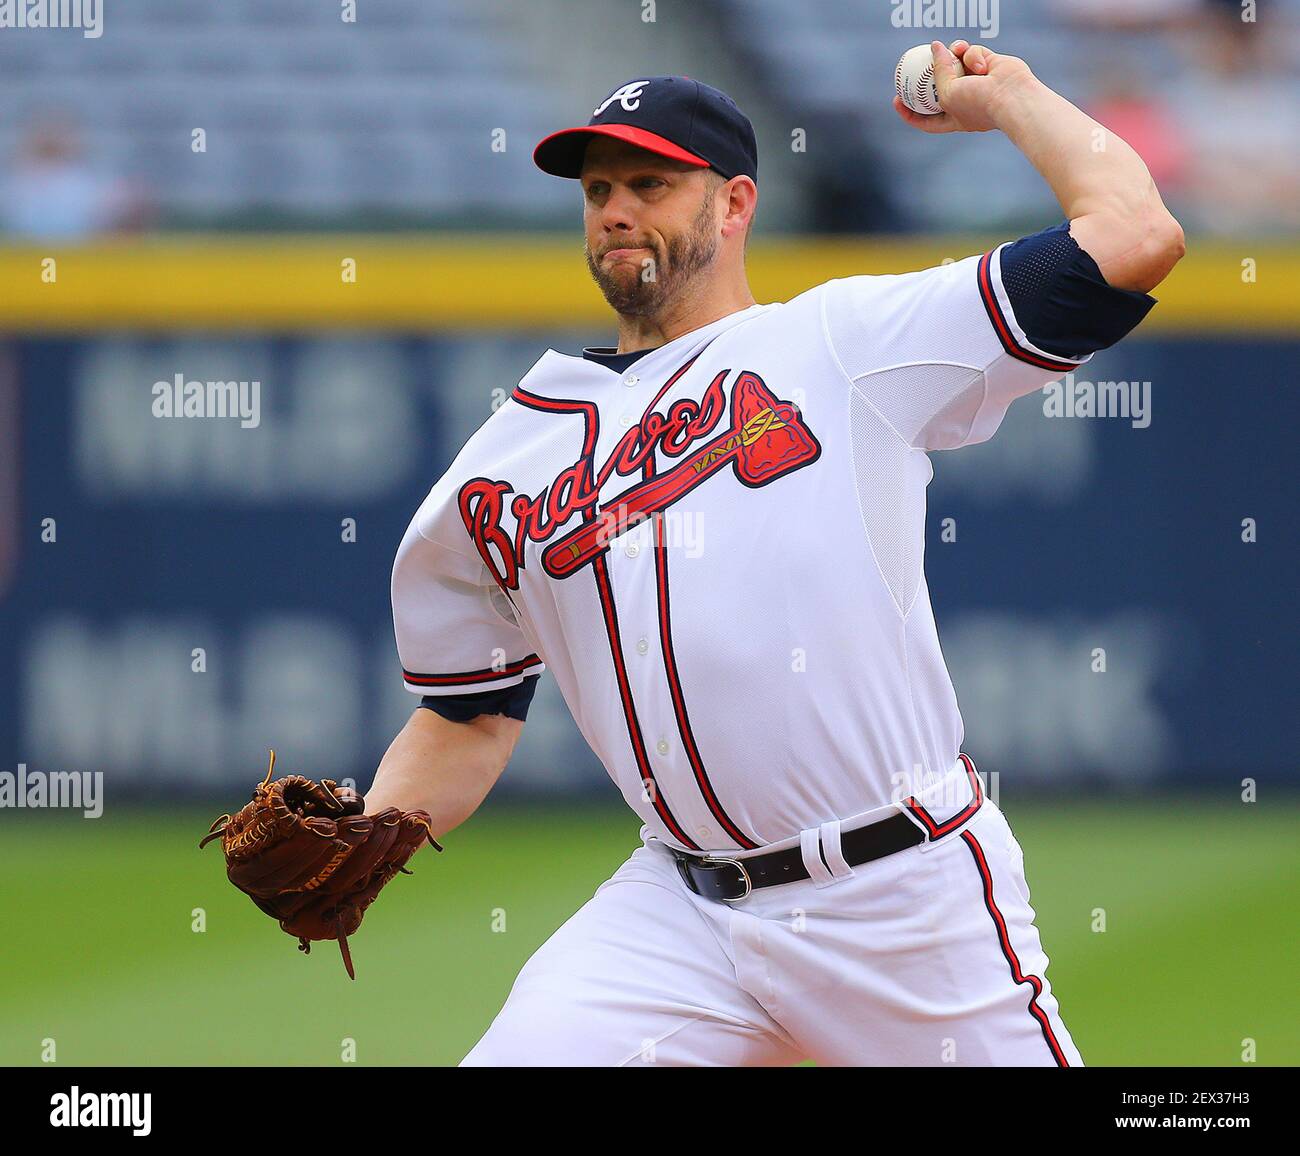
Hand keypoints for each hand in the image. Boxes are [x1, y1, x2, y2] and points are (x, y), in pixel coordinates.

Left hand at [893, 40, 1034, 133]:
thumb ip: (938, 72)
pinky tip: (980, 64)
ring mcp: (976, 81)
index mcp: (953, 119)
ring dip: (952, 57)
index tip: (896, 100)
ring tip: (956, 55)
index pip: (926, 119)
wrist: (1011, 96)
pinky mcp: (988, 63)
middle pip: (939, 86)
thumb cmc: (978, 103)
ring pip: (954, 62)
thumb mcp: (947, 94)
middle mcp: (964, 101)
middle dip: (928, 75)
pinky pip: (971, 52)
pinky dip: (973, 55)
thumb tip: (934, 47)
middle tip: (913, 64)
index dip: (910, 112)